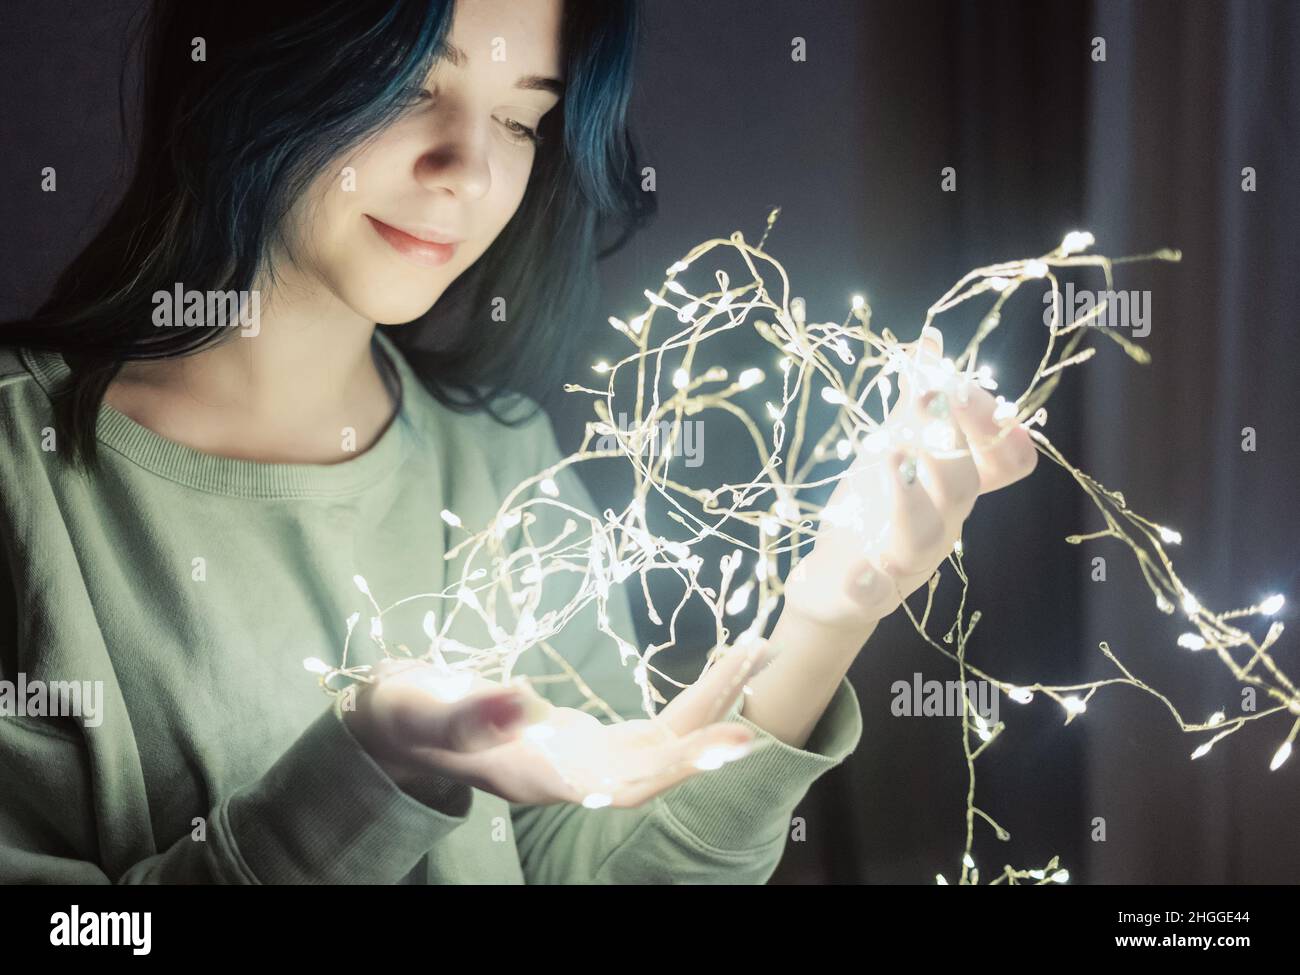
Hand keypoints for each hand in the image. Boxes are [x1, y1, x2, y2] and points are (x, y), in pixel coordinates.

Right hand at [342, 643, 763, 807]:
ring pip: (664, 741)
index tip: (739, 734)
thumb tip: (523, 697)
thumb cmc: (413, 716)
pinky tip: (718, 675)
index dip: (686, 760)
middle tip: (765, 660)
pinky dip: (687, 701)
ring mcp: (588, 762)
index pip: (633, 778)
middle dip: (717, 718)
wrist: (403, 726)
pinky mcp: (591, 742)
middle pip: (663, 759)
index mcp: (547, 779)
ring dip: (710, 701)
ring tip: (753, 650)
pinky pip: (652, 727)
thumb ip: (475, 710)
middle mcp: (579, 779)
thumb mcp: (431, 709)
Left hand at [783, 326, 1037, 630]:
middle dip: (947, 437)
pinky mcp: (865, 593)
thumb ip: (914, 404)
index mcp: (954, 488)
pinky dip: (866, 584)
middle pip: (962, 484)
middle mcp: (942, 523)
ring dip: (906, 492)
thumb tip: (930, 343)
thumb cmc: (872, 511)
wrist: (835, 588)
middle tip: (923, 395)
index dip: (989, 423)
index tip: (959, 383)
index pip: (1003, 461)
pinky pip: (873, 594)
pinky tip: (854, 572)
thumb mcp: (893, 450)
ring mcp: (906, 561)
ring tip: (886, 454)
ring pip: (922, 532)